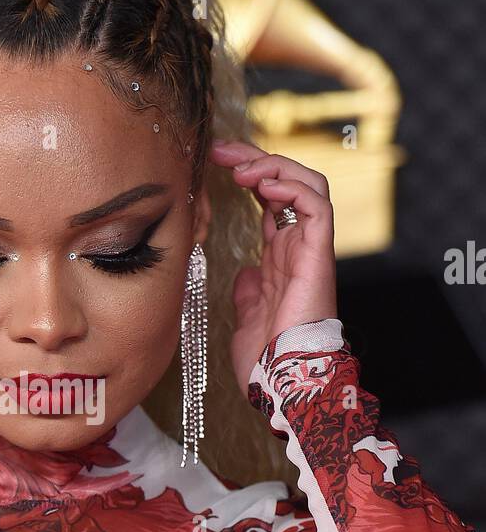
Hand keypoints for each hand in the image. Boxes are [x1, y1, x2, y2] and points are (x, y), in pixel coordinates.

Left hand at [209, 139, 337, 398]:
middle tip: (220, 150)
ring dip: (272, 166)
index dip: (246, 175)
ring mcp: (310, 248)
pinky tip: (264, 185)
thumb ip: (247, 291)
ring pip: (306, 184)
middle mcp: (298, 247)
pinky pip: (316, 205)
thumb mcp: (245, 317)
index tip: (212, 161)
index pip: (269, 200)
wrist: (281, 381)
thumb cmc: (265, 359)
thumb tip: (243, 274)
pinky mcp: (319, 253)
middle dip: (255, 159)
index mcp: (280, 258)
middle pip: (286, 183)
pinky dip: (293, 186)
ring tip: (239, 166)